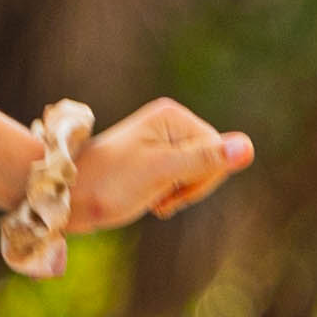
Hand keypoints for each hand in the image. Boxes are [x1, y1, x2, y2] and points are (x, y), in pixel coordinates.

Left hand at [69, 98, 253, 233]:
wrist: (68, 198)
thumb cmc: (109, 184)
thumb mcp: (161, 172)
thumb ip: (204, 160)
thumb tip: (248, 147)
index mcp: (172, 116)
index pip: (218, 150)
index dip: (201, 179)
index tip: (168, 188)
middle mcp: (169, 123)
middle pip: (210, 162)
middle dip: (190, 186)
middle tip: (159, 196)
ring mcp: (162, 141)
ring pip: (198, 175)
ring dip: (179, 193)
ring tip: (152, 198)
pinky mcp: (155, 159)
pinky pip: (182, 180)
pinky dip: (170, 195)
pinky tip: (152, 200)